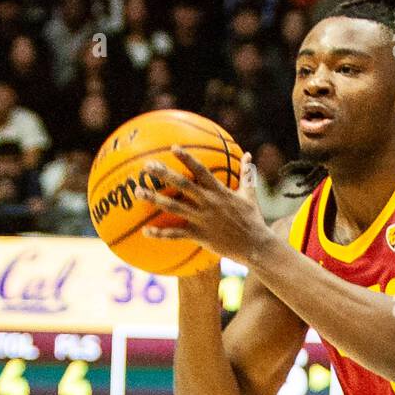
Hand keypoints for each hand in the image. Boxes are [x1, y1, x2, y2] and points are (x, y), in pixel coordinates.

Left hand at [136, 148, 266, 265]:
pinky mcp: (199, 235)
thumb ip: (246, 174)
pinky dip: (160, 234)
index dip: (187, 158)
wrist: (255, 246)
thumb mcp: (250, 195)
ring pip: (174, 207)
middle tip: (147, 166)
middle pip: (182, 185)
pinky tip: (146, 231)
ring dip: (154, 199)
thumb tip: (248, 155)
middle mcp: (208, 203)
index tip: (173, 148)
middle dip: (164, 174)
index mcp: (219, 191)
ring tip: (139, 193)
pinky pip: (176, 234)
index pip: (200, 170)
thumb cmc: (253, 220)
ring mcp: (202, 219)